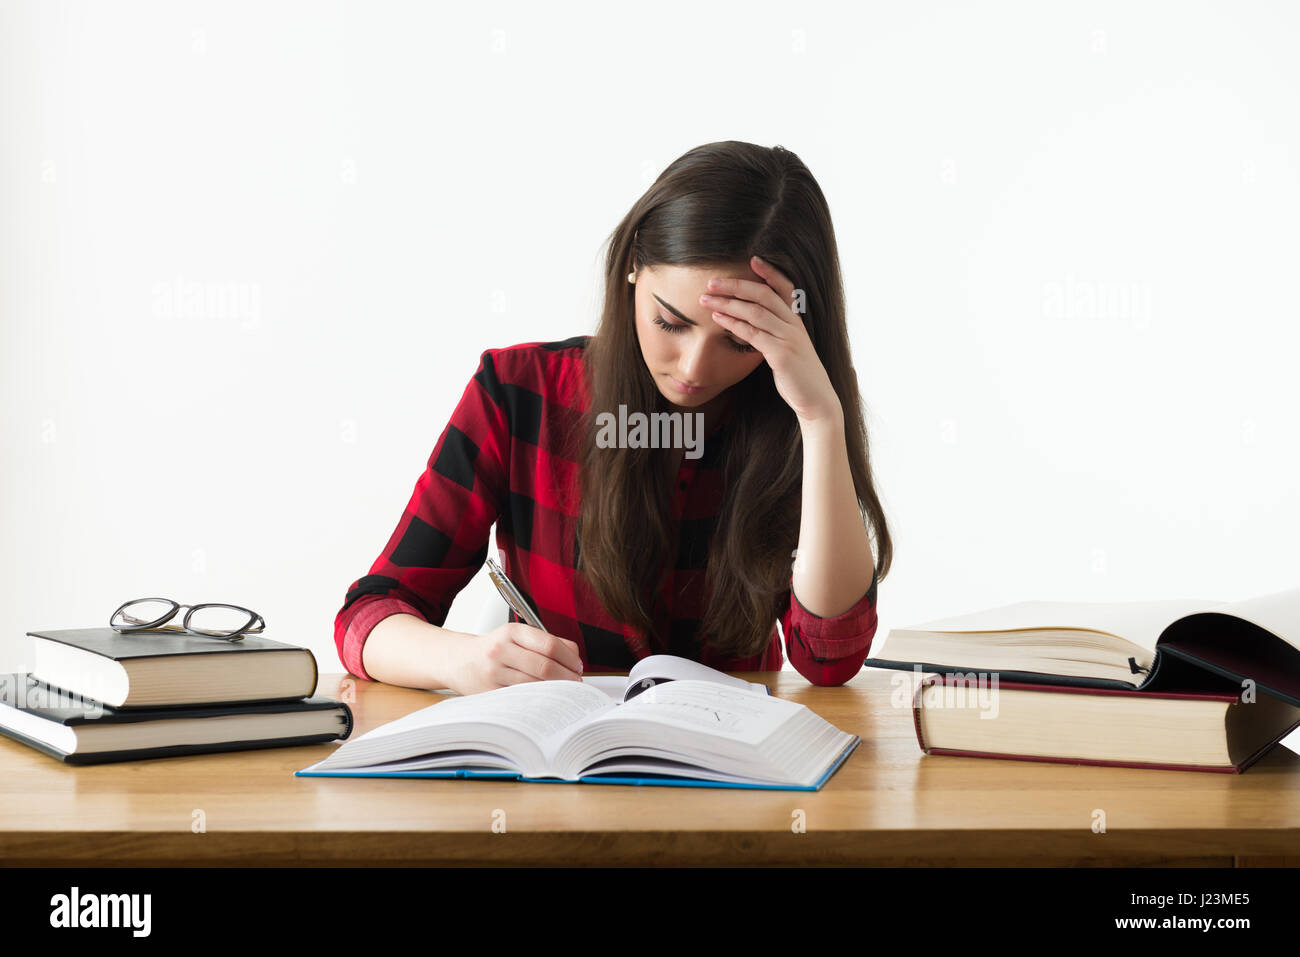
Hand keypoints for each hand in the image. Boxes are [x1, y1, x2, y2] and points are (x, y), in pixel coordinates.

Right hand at [450, 621, 583, 694]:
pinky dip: (538, 700)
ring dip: (555, 690)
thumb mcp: (517, 636)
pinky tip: (546, 698)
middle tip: (576, 683)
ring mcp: (494, 672)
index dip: (570, 658)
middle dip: (567, 678)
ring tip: (564, 691)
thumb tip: (575, 657)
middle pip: (545, 667)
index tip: (578, 666)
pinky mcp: (489, 692)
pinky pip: (521, 698)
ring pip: (534, 685)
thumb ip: (546, 642)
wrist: (459, 660)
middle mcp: (501, 650)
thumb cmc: (494, 648)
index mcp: (512, 631)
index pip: (550, 645)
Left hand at [700, 255, 842, 425]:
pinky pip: (753, 334)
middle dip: (736, 285)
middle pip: (764, 295)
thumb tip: (750, 327)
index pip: (785, 288)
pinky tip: (718, 320)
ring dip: (728, 303)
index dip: (770, 272)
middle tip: (712, 282)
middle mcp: (794, 325)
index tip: (753, 259)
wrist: (816, 401)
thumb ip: (773, 335)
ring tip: (706, 299)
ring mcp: (788, 338)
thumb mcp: (788, 350)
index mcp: (796, 322)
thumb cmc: (799, 377)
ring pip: (755, 312)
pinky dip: (733, 324)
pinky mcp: (781, 354)